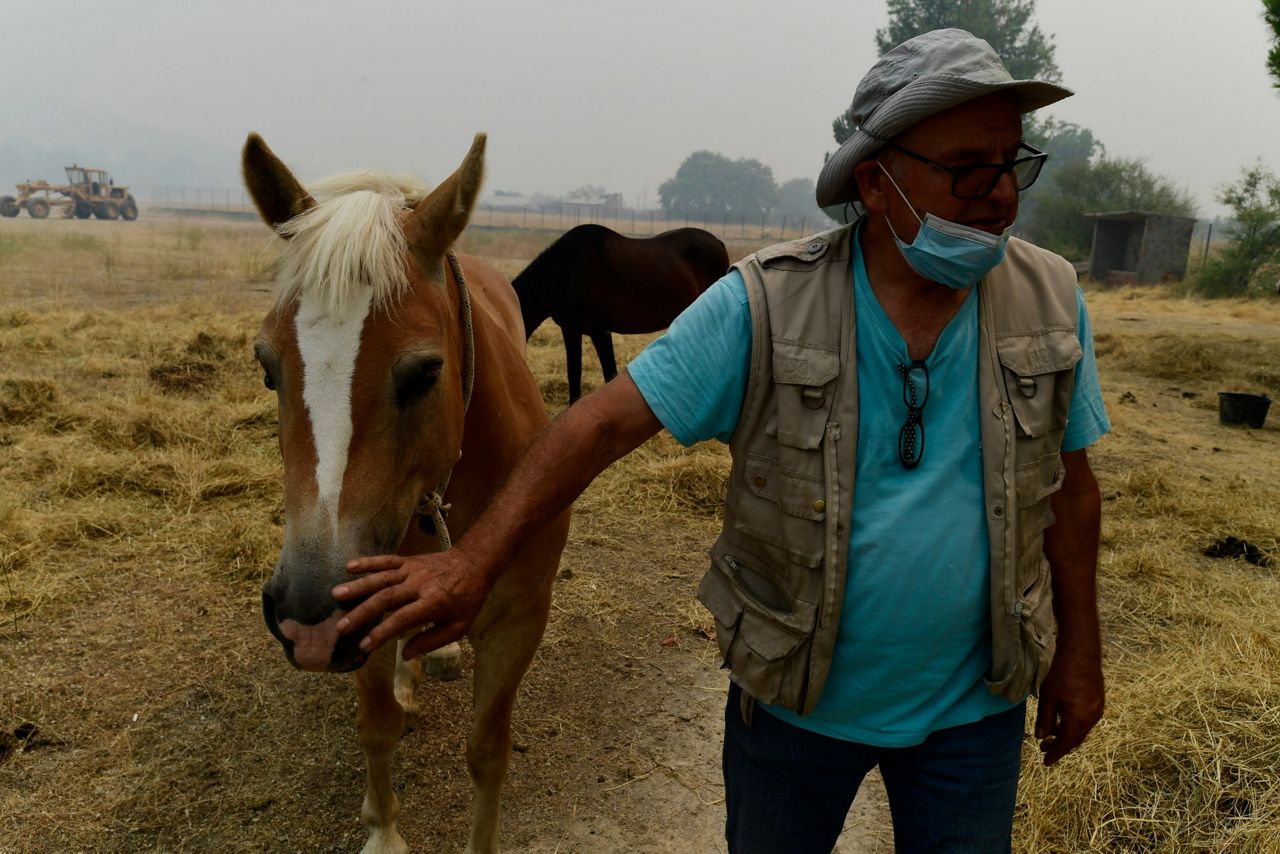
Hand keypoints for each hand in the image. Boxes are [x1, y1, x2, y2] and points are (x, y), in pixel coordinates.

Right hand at [333, 548, 488, 658]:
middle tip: (341, 627)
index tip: (364, 645)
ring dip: (359, 586)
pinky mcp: (409, 560)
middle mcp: (420, 584)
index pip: (403, 618)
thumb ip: (432, 641)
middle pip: (387, 598)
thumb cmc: (467, 599)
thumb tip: (405, 655)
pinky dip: (368, 561)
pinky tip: (349, 566)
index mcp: (434, 602)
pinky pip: (386, 560)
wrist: (474, 564)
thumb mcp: (459, 626)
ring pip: (382, 577)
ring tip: (336, 595)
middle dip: (362, 612)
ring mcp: (413, 570)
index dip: (382, 632)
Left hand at [1034, 647, 1104, 765]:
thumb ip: (1045, 719)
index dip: (1055, 754)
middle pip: (1075, 739)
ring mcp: (1097, 710)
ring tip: (1049, 734)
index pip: (1066, 744)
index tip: (1045, 762)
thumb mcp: (1048, 698)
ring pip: (1080, 730)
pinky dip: (1072, 725)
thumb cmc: (1062, 675)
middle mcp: (1091, 719)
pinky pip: (1085, 720)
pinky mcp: (1098, 702)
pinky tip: (1061, 720)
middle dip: (1059, 745)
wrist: (1081, 654)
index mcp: (1079, 720)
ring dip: (1065, 734)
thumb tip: (1041, 737)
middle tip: (1043, 748)